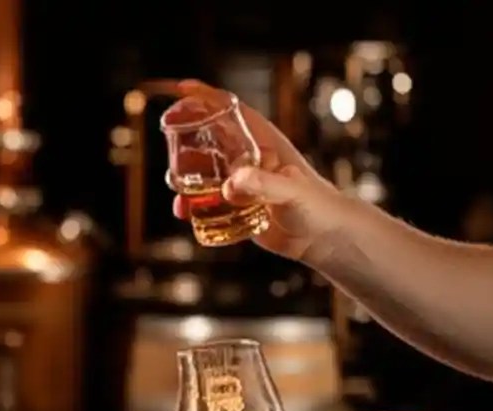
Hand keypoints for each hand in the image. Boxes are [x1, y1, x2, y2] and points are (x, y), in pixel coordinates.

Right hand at [168, 80, 356, 262]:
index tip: (181, 89)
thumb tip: (231, 184)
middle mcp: (249, 158)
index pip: (232, 110)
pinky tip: (184, 212)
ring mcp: (241, 182)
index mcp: (264, 142)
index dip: (206, 97)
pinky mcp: (237, 205)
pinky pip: (207, 201)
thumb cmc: (318, 207)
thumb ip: (264, 184)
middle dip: (186, 137)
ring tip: (175, 187)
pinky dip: (192, 205)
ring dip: (185, 176)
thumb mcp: (292, 191)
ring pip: (204, 171)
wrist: (324, 239)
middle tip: (168, 140)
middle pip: (210, 137)